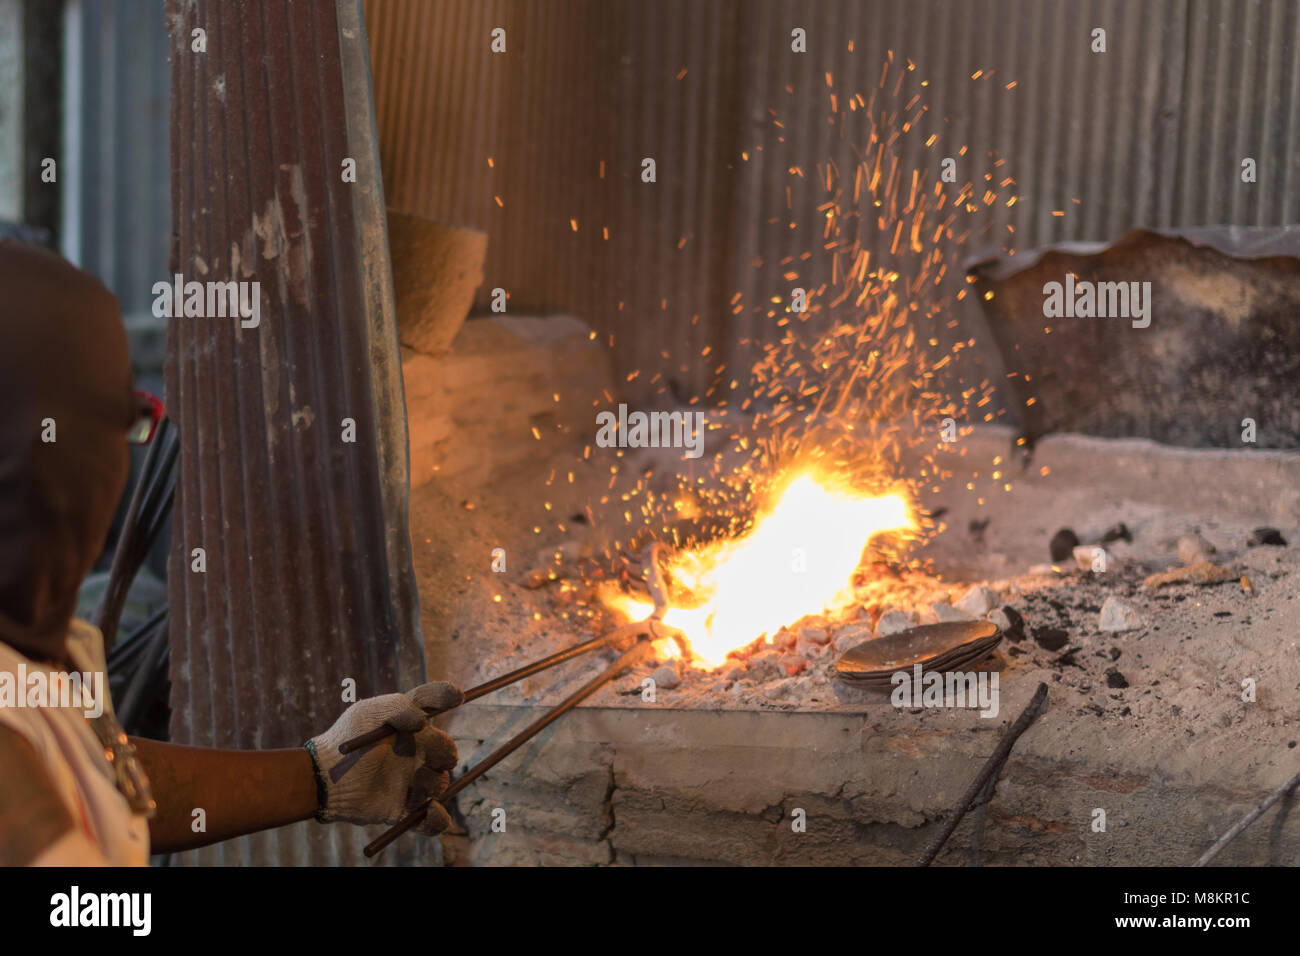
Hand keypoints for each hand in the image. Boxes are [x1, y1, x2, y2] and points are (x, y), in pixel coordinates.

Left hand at [306, 682, 461, 834]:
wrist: (323, 779)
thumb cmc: (344, 740)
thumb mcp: (366, 713)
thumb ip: (396, 706)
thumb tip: (423, 721)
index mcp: (409, 726)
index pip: (433, 707)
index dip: (447, 697)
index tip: (457, 697)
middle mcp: (416, 752)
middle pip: (446, 752)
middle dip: (446, 752)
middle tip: (437, 754)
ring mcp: (412, 781)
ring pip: (440, 784)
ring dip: (434, 782)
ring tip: (416, 780)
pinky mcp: (405, 809)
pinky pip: (431, 820)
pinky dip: (437, 819)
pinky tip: (430, 810)